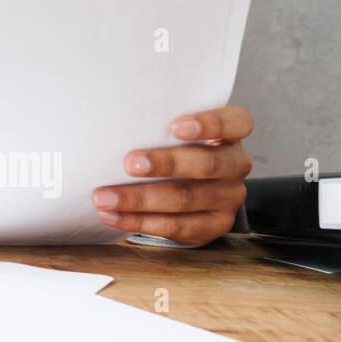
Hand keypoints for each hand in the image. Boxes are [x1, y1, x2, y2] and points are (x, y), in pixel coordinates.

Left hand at [91, 105, 253, 244]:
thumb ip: (155, 122)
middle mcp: (235, 164)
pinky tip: (113, 216)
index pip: (235, 123)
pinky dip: (140, 222)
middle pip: (208, 164)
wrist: (185, 185)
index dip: (209, 125)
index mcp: (230, 134)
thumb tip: (111, 115)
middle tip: (129, 163)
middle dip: (166, 164)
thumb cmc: (171, 145)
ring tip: (105, 198)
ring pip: (187, 199)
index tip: (174, 127)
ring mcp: (229, 197)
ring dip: (141, 199)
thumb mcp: (169, 129)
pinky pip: (177, 226)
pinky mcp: (215, 225)